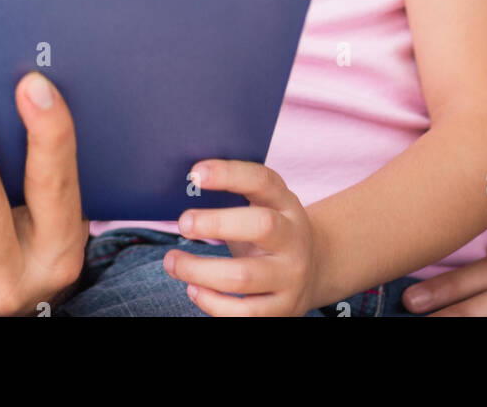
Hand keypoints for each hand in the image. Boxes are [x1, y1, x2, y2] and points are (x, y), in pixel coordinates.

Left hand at [162, 160, 320, 316]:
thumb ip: (236, 191)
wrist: (314, 267)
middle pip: (261, 226)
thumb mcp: (264, 204)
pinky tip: (194, 289)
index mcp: (285, 203)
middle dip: (217, 223)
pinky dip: (212, 303)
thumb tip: (188, 182)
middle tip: (183, 222)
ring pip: (244, 276)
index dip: (229, 174)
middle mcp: (294, 237)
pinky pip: (244, 313)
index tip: (196, 173)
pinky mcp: (283, 309)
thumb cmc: (270, 229)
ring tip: (172, 262)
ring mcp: (291, 276)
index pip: (261, 180)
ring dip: (199, 270)